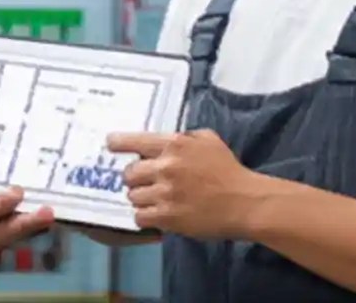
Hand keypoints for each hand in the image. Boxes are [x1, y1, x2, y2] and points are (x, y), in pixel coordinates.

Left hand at [108, 129, 256, 238]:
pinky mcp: (167, 217)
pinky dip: (146, 217)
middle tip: (146, 183)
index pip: (136, 141)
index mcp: (174, 145)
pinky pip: (140, 217)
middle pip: (129, 173)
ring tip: (156, 200)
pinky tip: (157, 215)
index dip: (118, 142)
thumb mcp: (209, 140)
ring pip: (133, 196)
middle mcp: (166, 167)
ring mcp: (165, 193)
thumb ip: (185, 138)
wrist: (245, 202)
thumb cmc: (228, 170)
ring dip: (141, 198)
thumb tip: (166, 141)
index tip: (110, 143)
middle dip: (135, 178)